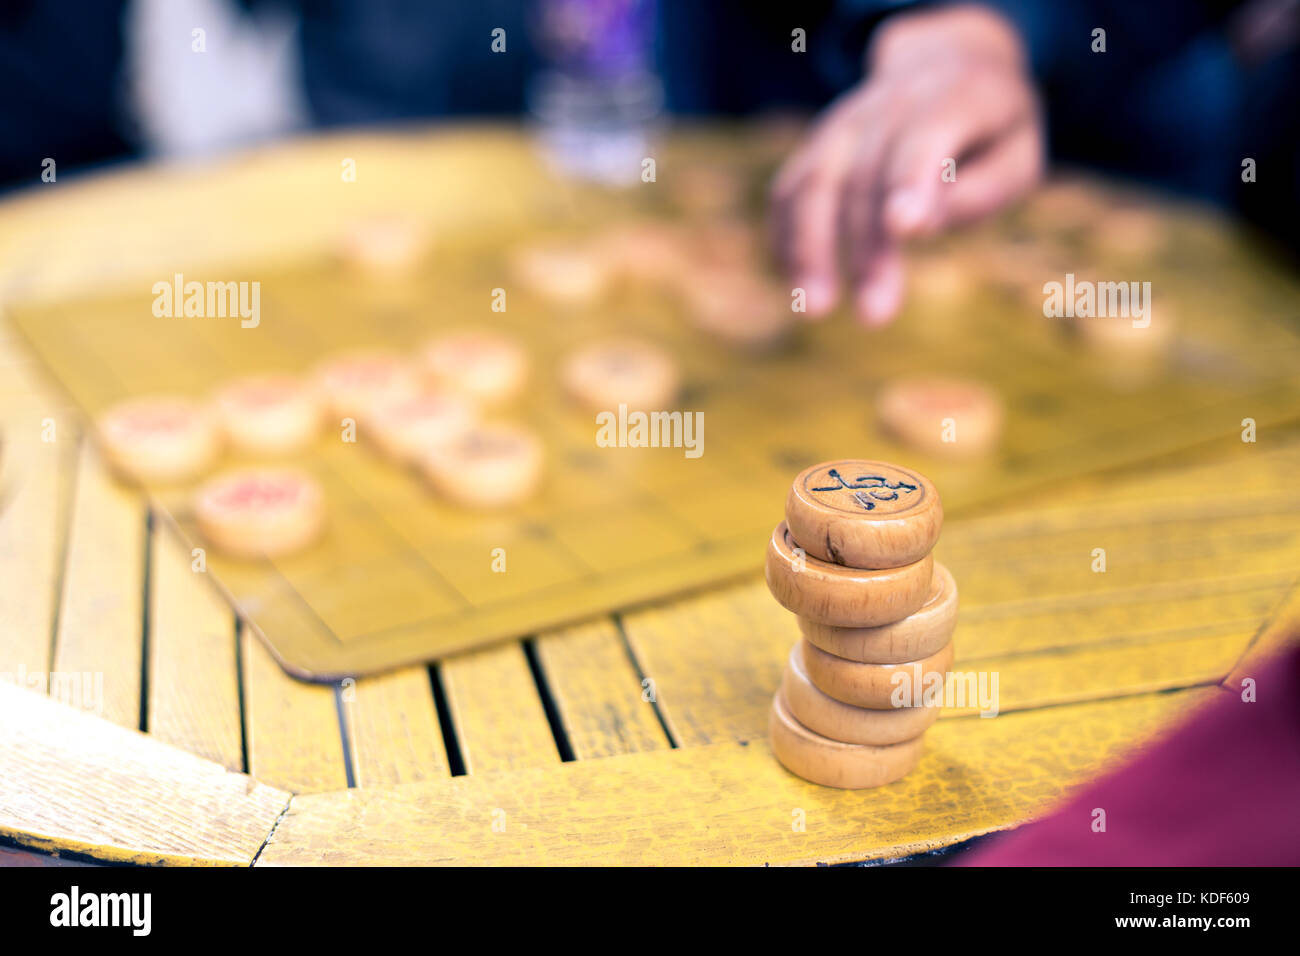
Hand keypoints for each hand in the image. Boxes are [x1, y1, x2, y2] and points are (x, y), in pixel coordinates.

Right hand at [771, 4, 1044, 325]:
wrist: (948, 66)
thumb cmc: (993, 132)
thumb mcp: (1019, 155)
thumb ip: (981, 189)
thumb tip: (919, 227)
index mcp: (956, 95)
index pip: (925, 135)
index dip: (912, 179)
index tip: (906, 229)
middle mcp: (890, 102)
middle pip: (866, 174)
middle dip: (867, 248)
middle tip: (875, 316)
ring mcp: (845, 121)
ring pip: (814, 180)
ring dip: (809, 247)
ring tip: (815, 308)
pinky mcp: (817, 146)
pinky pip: (789, 191)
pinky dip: (787, 238)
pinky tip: (797, 286)